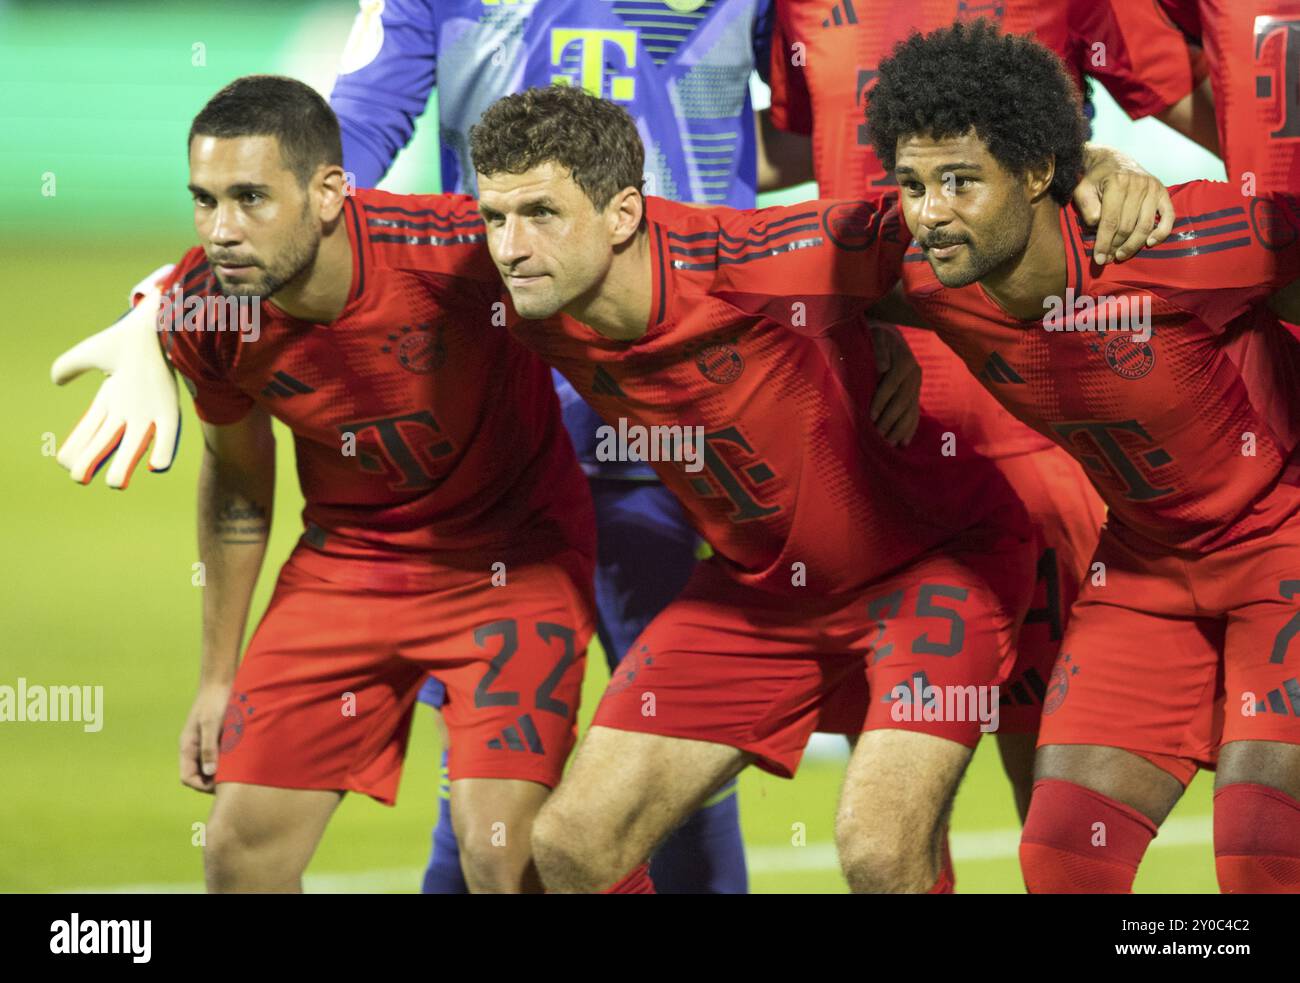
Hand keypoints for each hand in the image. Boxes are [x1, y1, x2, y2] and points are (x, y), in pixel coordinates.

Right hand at [51, 275, 179, 488]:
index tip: (65, 462)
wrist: (156, 324)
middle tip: (80, 478)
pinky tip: (155, 467)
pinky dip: (162, 452)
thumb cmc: (125, 339)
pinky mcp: (170, 410)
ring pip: (134, 446)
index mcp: (109, 401)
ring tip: (115, 483)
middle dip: (91, 461)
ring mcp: (149, 413)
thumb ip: (69, 365)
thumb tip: (56, 381)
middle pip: (106, 442)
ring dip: (124, 465)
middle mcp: (128, 411)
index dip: (75, 447)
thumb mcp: (90, 352)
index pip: (87, 430)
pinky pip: (167, 436)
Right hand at [179, 681, 232, 792]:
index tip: (220, 785)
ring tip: (240, 771)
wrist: (222, 682)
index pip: (187, 778)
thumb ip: (209, 748)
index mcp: (187, 747)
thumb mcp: (211, 724)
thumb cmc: (215, 701)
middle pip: (200, 777)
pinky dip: (230, 762)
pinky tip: (244, 759)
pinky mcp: (219, 740)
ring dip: (223, 772)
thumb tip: (210, 773)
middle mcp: (195, 749)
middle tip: (234, 782)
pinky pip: (222, 758)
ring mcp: (207, 745)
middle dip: (214, 783)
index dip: (202, 786)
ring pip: (212, 769)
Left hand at [869, 321, 920, 446]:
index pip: (892, 384)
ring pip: (910, 410)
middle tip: (877, 436)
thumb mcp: (875, 337)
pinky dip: (909, 428)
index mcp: (905, 361)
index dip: (881, 400)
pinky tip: (903, 443)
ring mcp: (916, 386)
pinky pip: (914, 413)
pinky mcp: (915, 394)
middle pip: (902, 400)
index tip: (871, 416)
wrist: (888, 336)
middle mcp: (914, 374)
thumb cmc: (875, 338)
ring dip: (900, 428)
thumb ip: (878, 349)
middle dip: (890, 419)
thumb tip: (883, 368)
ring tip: (889, 443)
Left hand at [1072, 144, 1175, 264]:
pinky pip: (1169, 216)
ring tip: (1121, 255)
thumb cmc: (1094, 179)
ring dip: (1134, 245)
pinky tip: (1150, 243)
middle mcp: (1138, 184)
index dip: (1104, 243)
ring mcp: (1153, 188)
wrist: (1111, 160)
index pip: (1110, 221)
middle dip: (1116, 246)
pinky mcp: (1163, 192)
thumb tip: (1099, 227)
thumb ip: (1087, 208)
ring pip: (1146, 225)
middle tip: (1108, 258)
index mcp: (1117, 182)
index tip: (1099, 260)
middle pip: (1128, 226)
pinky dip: (1162, 232)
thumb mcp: (1082, 190)